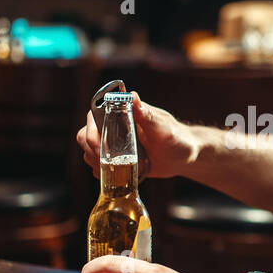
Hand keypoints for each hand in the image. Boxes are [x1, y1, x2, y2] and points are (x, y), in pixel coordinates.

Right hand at [75, 91, 194, 180]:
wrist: (185, 157)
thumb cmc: (178, 139)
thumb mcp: (163, 128)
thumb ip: (147, 115)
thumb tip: (132, 96)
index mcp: (125, 113)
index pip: (96, 114)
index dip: (91, 128)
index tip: (97, 143)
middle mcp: (116, 127)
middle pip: (87, 133)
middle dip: (90, 148)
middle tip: (103, 161)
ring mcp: (115, 143)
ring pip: (89, 150)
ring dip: (94, 161)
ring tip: (109, 170)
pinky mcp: (118, 159)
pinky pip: (99, 165)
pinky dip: (100, 172)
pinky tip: (112, 176)